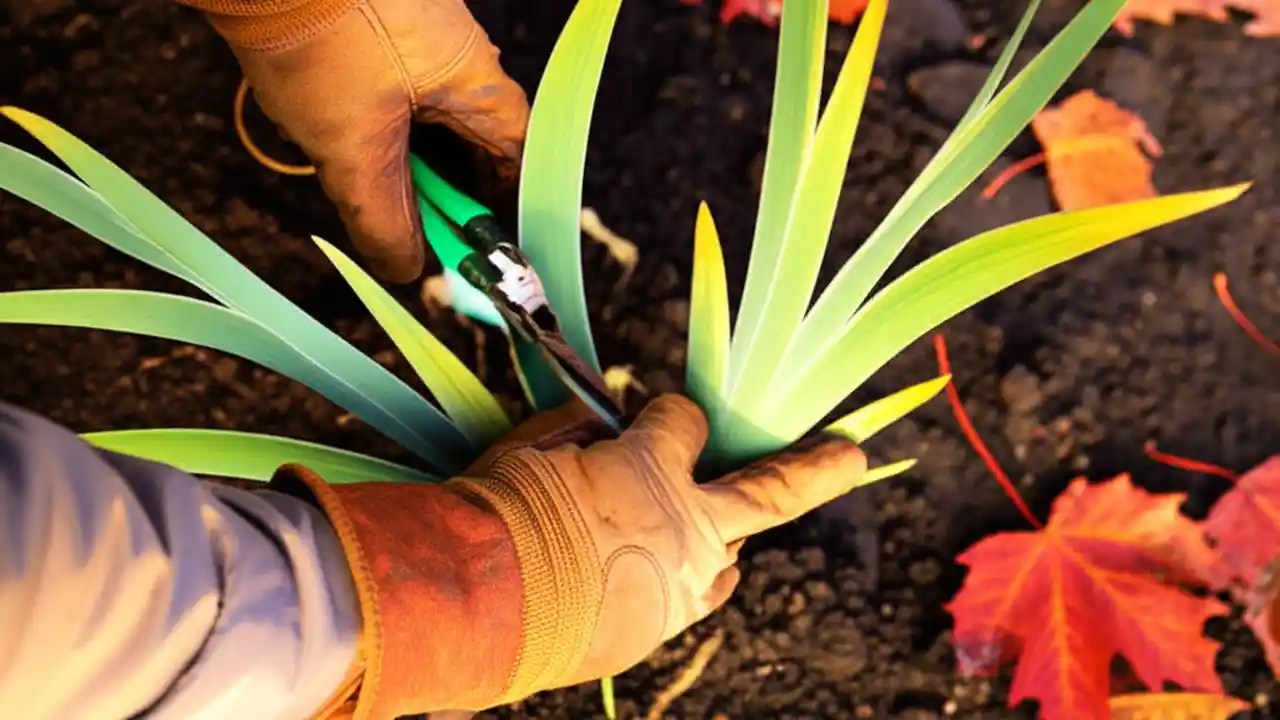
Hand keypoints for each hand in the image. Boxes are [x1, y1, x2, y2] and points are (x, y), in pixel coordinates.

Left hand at [193, 0, 528, 281]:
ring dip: (395, 158)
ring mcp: (423, 36)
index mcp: (479, 84)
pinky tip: (329, 128)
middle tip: (400, 218)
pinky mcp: (382, 25)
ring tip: (352, 166)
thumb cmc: (320, 43)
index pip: (515, 161)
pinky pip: (392, 91)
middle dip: (433, 188)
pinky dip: (369, 122)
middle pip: (468, 145)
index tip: (469, 243)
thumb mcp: (354, 153)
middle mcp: (463, 56)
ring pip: (424, 121)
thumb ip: (385, 222)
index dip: (495, 208)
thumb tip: (405, 269)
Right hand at [460, 395, 867, 688]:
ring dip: (722, 538)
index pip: (685, 419)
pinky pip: (688, 596)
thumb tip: (600, 424)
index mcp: (652, 465)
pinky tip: (664, 580)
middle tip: (851, 457)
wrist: (473, 603)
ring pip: (727, 554)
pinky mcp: (661, 626)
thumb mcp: (535, 450)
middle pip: (771, 490)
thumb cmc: (496, 511)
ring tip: (726, 533)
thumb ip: (583, 432)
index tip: (653, 415)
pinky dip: (681, 581)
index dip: (668, 415)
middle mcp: (685, 523)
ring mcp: (681, 583)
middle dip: (816, 469)